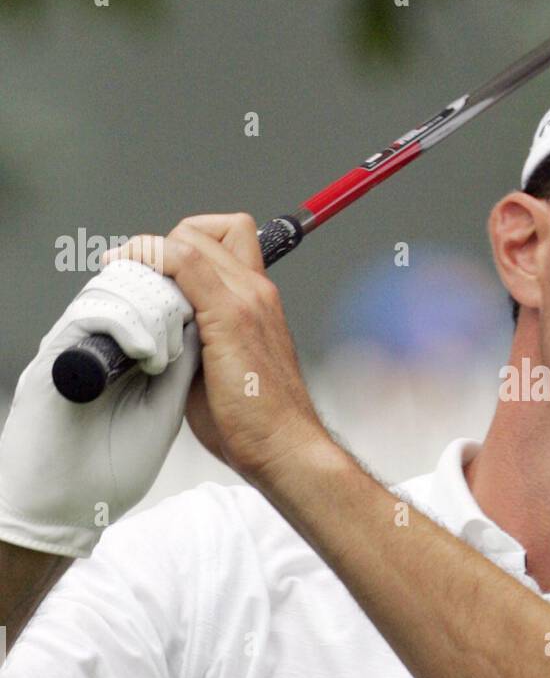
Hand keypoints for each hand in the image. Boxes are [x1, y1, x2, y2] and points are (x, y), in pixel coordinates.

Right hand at [0, 257, 199, 556]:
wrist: (63, 509)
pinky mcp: (56, 359)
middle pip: (134, 280)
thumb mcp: (167, 409)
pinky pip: (88, 315)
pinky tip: (147, 353)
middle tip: (188, 316)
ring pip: (113, 289)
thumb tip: (202, 323)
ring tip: (166, 347)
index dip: (182, 286)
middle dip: (166, 285)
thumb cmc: (110, 471)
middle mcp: (101, 343)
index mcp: (127, 353)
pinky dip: (123, 322)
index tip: (206, 307)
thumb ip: (183, 364)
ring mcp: (77, 348)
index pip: (155, 294)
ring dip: (148, 306)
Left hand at [101, 213, 328, 488]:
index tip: (149, 274)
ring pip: (191, 238)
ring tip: (136, 290)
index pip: (221, 239)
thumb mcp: (220, 365)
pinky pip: (185, 262)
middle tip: (139, 280)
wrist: (284, 446)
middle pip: (202, 230)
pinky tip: (141, 292)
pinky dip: (155, 262)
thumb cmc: (256, 419)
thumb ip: (194, 334)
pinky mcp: (232, 317)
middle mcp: (257, 291)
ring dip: (152, 255)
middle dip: (160, 246)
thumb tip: (157, 326)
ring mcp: (247, 300)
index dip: (177, 247)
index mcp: (258, 300)